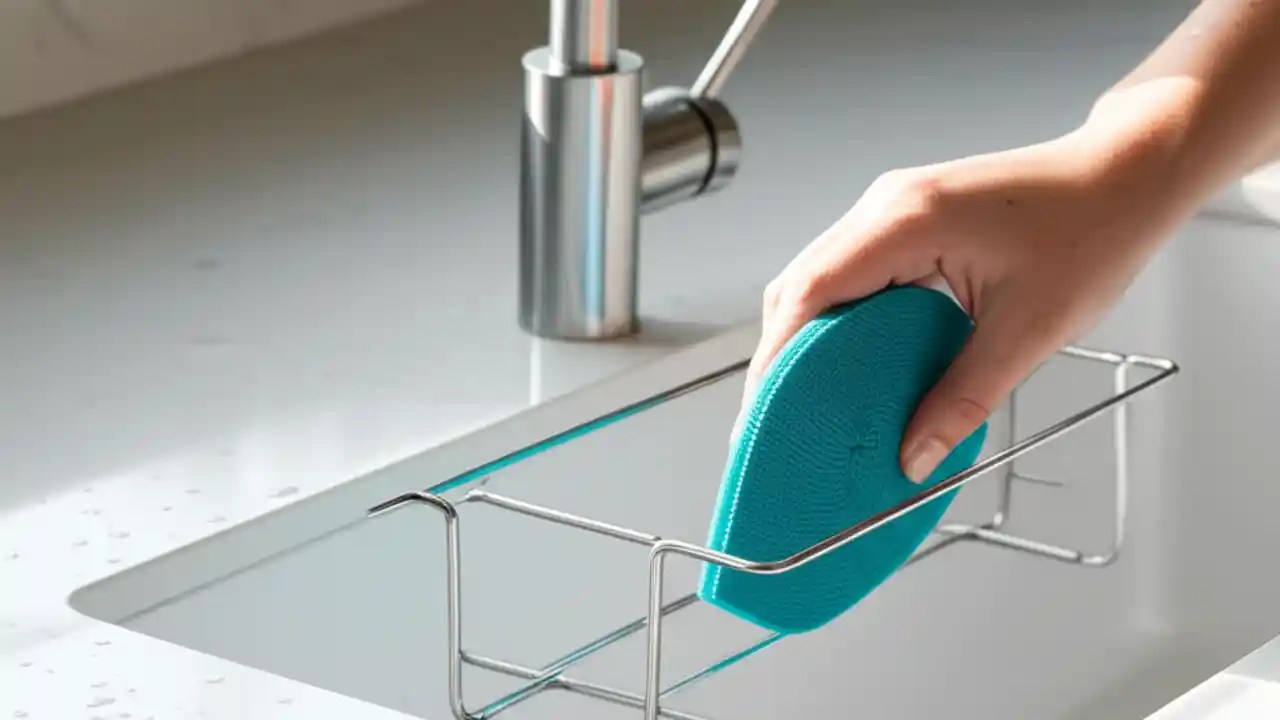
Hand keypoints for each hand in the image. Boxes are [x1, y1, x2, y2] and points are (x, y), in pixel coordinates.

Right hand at [740, 127, 1187, 481]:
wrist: (1125, 176)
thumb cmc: (1093, 232)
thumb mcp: (1028, 332)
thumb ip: (962, 400)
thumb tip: (914, 456)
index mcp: (908, 220)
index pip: (810, 292)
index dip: (778, 357)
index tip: (765, 412)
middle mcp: (886, 206)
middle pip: (800, 285)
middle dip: (781, 356)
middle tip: (778, 419)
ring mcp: (891, 207)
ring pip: (818, 278)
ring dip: (806, 338)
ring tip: (805, 399)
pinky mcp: (905, 219)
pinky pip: (848, 272)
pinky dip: (836, 319)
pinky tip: (846, 361)